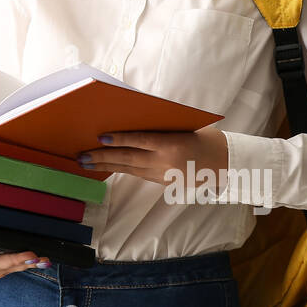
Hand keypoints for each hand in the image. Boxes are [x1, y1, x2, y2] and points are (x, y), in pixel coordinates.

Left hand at [76, 123, 229, 188]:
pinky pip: (137, 174)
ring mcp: (163, 174)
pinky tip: (106, 167)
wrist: (225, 163)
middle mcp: (165, 162)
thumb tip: (130, 124)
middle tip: (81, 156)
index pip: (140, 141)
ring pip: (129, 169)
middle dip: (102, 157)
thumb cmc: (203, 137)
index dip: (119, 140)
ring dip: (106, 166)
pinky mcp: (163, 182)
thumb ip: (158, 128)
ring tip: (86, 163)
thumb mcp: (182, 127)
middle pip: (128, 158)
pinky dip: (120, 169)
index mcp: (171, 144)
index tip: (101, 138)